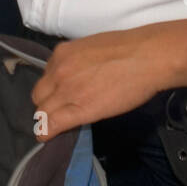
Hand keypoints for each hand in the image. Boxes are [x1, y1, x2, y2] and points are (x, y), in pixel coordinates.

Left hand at [31, 23, 186, 140]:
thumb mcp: (93, 48)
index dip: (52, 90)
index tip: (60, 96)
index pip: (46, 77)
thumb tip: (79, 75)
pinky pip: (51, 124)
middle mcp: (58, 70)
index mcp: (62, 53)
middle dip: (47, 104)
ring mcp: (66, 90)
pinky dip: (46, 132)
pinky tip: (46, 137)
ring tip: (58, 125)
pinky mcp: (77, 109)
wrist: (147, 56)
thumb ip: (78, 63)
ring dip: (47, 118)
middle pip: (39, 95)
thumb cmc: (130, 49)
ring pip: (42, 111)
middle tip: (62, 110)